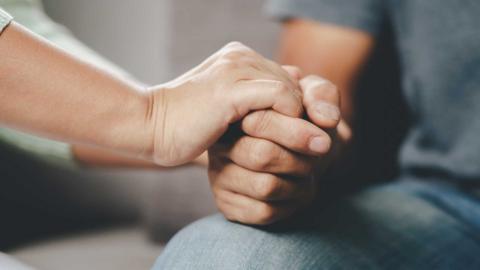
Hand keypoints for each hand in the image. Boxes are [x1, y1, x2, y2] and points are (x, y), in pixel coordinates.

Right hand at [145, 42, 302, 165]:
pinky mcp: (231, 89)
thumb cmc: (188, 124)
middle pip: (293, 82)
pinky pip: (280, 98)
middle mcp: (239, 56)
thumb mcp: (227, 108)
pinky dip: (292, 121)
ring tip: (314, 147)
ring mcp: (234, 69)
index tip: (307, 134)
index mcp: (238, 57)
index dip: (300, 106)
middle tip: (318, 143)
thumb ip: (254, 99)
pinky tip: (288, 142)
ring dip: (304, 122)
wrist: (152, 127)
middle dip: (307, 114)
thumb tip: (289, 97)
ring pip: (291, 90)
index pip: (286, 77)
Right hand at [208, 71, 350, 224]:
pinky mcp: (227, 203)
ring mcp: (219, 175)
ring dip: (299, 184)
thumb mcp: (314, 98)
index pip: (260, 122)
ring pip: (265, 186)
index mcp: (235, 113)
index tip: (322, 140)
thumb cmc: (304, 121)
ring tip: (307, 173)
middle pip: (262, 156)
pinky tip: (295, 192)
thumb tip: (325, 119)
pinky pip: (264, 211)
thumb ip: (321, 96)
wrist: (302, 152)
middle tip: (317, 158)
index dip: (298, 133)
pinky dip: (291, 205)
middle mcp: (220, 144)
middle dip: (302, 161)